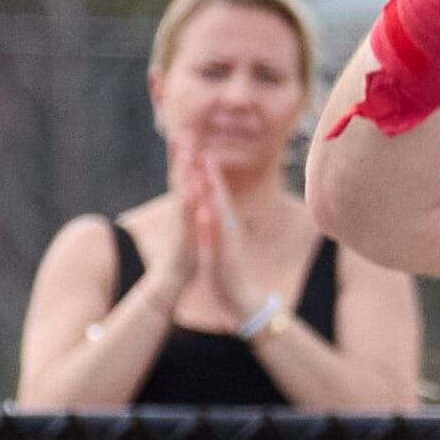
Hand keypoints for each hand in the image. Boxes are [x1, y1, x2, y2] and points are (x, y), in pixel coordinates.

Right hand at [134, 145, 199, 298]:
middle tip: (182, 132)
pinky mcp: (183, 239)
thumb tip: (186, 188)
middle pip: (179, 179)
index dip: (183, 155)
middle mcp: (179, 211)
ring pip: (182, 195)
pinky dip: (189, 208)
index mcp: (183, 206)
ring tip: (187, 155)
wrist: (170, 279)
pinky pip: (186, 222)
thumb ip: (184, 205)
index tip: (185, 131)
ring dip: (184, 175)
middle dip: (181, 156)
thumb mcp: (185, 225)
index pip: (182, 176)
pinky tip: (192, 194)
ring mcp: (180, 224)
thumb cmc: (179, 251)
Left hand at [169, 128, 264, 315]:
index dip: (204, 165)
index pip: (213, 188)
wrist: (243, 299)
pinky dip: (210, 226)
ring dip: (211, 191)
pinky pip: (215, 240)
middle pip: (216, 193)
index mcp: (223, 220)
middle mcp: (227, 226)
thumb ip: (217, 215)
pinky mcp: (222, 258)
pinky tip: (205, 212)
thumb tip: (213, 196)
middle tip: (198, 143)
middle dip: (207, 169)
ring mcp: (226, 241)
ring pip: (218, 212)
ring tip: (203, 170)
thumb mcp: (220, 237)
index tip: (196, 140)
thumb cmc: (229, 267)